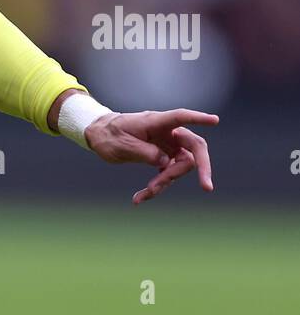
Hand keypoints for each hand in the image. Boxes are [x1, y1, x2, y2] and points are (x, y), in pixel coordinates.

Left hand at [84, 108, 217, 204]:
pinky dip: (157, 185)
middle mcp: (168, 132)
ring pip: (180, 166)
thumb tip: (165, 162)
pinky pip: (168, 173)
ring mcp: (167, 144)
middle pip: (194, 148)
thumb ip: (145, 152)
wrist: (100, 136)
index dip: (199, 118)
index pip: (181, 117)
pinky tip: (140, 197)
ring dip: (166, 183)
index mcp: (156, 122)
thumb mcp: (123, 146)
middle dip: (202, 167)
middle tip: (207, 187)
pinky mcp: (163, 156)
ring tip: (142, 196)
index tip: (215, 121)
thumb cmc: (109, 135)